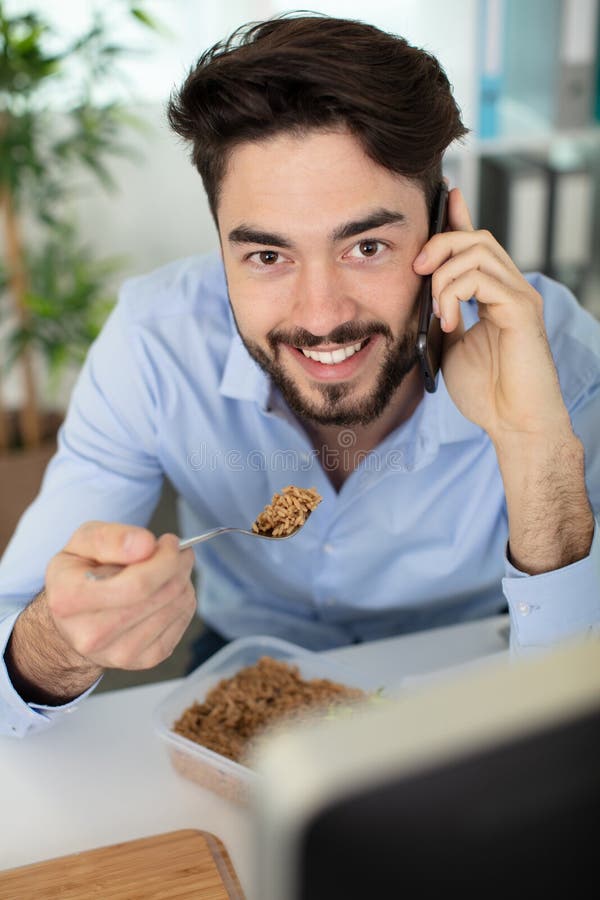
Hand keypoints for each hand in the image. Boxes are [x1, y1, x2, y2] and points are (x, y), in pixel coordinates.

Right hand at [44, 521, 195, 670]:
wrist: (74, 621)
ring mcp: (119, 653)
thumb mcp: (83, 542)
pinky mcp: (145, 660)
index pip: (137, 583)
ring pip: (175, 607)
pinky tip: (170, 592)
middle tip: (180, 551)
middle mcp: (91, 635)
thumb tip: (145, 544)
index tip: (168, 542)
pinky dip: (184, 601)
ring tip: (172, 570)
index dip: (164, 558)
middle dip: (179, 566)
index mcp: (69, 599)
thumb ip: (110, 538)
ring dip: (183, 581)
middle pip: (159, 595)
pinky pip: (181, 623)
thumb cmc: (80, 575)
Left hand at [413, 188, 572, 446]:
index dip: (458, 216)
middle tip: (417, 271)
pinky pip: (483, 278)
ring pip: (478, 251)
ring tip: (437, 312)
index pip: (476, 243)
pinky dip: (455, 294)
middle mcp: (510, 288)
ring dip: (444, 275)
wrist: (512, 424)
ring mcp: (518, 296)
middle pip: (475, 238)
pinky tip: (449, 321)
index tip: (442, 195)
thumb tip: (419, 295)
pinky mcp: (522, 309)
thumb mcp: (450, 347)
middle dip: (439, 244)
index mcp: (493, 294)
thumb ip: (440, 316)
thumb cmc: (486, 392)